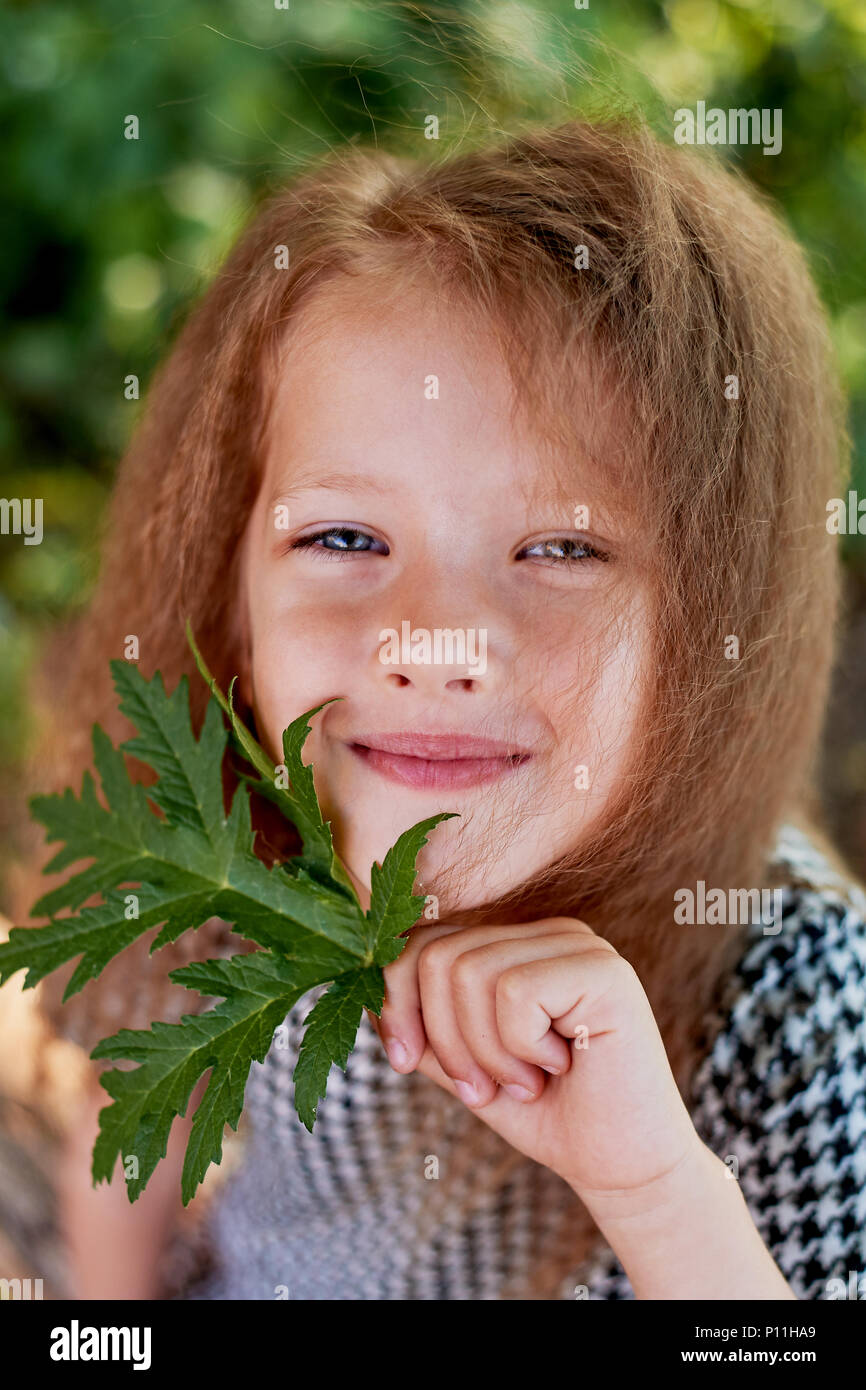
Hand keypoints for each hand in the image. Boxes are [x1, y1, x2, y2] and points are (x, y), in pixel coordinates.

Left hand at [365, 917, 702, 1209]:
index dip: (397, 1000)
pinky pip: (515, 992)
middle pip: (438, 956)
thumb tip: (358, 988)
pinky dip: (519, 1047)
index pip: (423, 940)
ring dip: (484, 1051)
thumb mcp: (462, 1064)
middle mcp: (548, 933)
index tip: (406, 1062)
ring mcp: (579, 945)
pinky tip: (558, 1066)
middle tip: (482, 1088)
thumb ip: (422, 1022)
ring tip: (524, 1081)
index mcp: (516, 944)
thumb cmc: (544, 1114)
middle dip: (444, 1039)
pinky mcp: (604, 972)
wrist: (618, 1166)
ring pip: (470, 972)